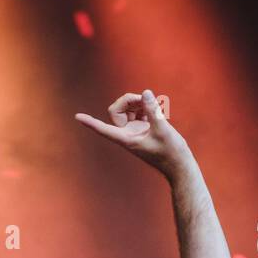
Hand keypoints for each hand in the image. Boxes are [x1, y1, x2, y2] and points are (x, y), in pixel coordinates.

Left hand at [75, 89, 192, 178]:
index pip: (103, 129)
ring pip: (128, 109)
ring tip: (156, 104)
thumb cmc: (171, 153)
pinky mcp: (144, 128)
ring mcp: (135, 131)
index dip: (91, 123)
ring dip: (139, 102)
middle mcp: (128, 134)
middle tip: (143, 98)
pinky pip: (139, 112)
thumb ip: (152, 110)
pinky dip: (147, 106)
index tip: (77, 117)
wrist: (179, 165)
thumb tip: (145, 92)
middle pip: (116, 111)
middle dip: (128, 100)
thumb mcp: (162, 129)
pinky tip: (159, 107)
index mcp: (126, 139)